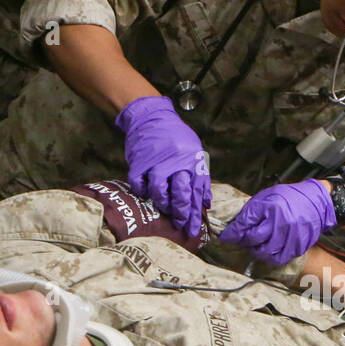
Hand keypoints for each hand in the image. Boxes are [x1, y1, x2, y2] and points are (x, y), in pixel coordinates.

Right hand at [114, 96, 211, 236]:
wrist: (151, 116)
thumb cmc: (175, 137)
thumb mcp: (195, 152)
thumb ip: (200, 177)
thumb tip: (205, 203)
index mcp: (193, 160)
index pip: (196, 192)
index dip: (195, 213)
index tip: (194, 229)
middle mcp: (177, 162)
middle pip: (181, 193)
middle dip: (181, 213)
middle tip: (180, 225)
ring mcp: (157, 161)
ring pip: (159, 191)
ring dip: (162, 204)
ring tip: (164, 209)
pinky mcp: (139, 161)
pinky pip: (139, 183)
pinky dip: (142, 192)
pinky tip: (146, 194)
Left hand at [218, 180, 335, 265]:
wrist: (317, 201)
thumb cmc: (290, 197)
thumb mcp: (267, 196)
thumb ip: (252, 211)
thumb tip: (236, 226)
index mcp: (271, 208)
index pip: (245, 225)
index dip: (232, 233)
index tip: (225, 237)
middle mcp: (281, 223)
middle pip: (254, 240)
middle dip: (245, 242)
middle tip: (243, 239)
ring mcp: (291, 236)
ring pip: (266, 253)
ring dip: (257, 251)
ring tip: (256, 245)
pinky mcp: (298, 245)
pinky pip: (280, 258)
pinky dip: (272, 257)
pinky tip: (270, 250)